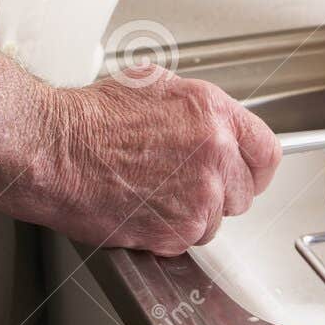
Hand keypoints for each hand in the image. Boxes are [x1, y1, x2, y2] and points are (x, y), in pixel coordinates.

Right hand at [20, 66, 280, 255]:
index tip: (247, 171)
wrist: (58, 149)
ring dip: (193, 212)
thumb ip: (197, 107)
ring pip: (216, 220)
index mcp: (212, 113)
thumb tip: (212, 122)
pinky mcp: (177, 232)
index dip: (255, 165)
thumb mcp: (154, 83)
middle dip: (221, 190)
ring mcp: (198, 197)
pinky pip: (188, 240)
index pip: (266, 150)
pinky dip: (170, 230)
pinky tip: (143, 205)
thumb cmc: (92, 116)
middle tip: (184, 180)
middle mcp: (214, 155)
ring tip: (154, 189)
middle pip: (245, 191)